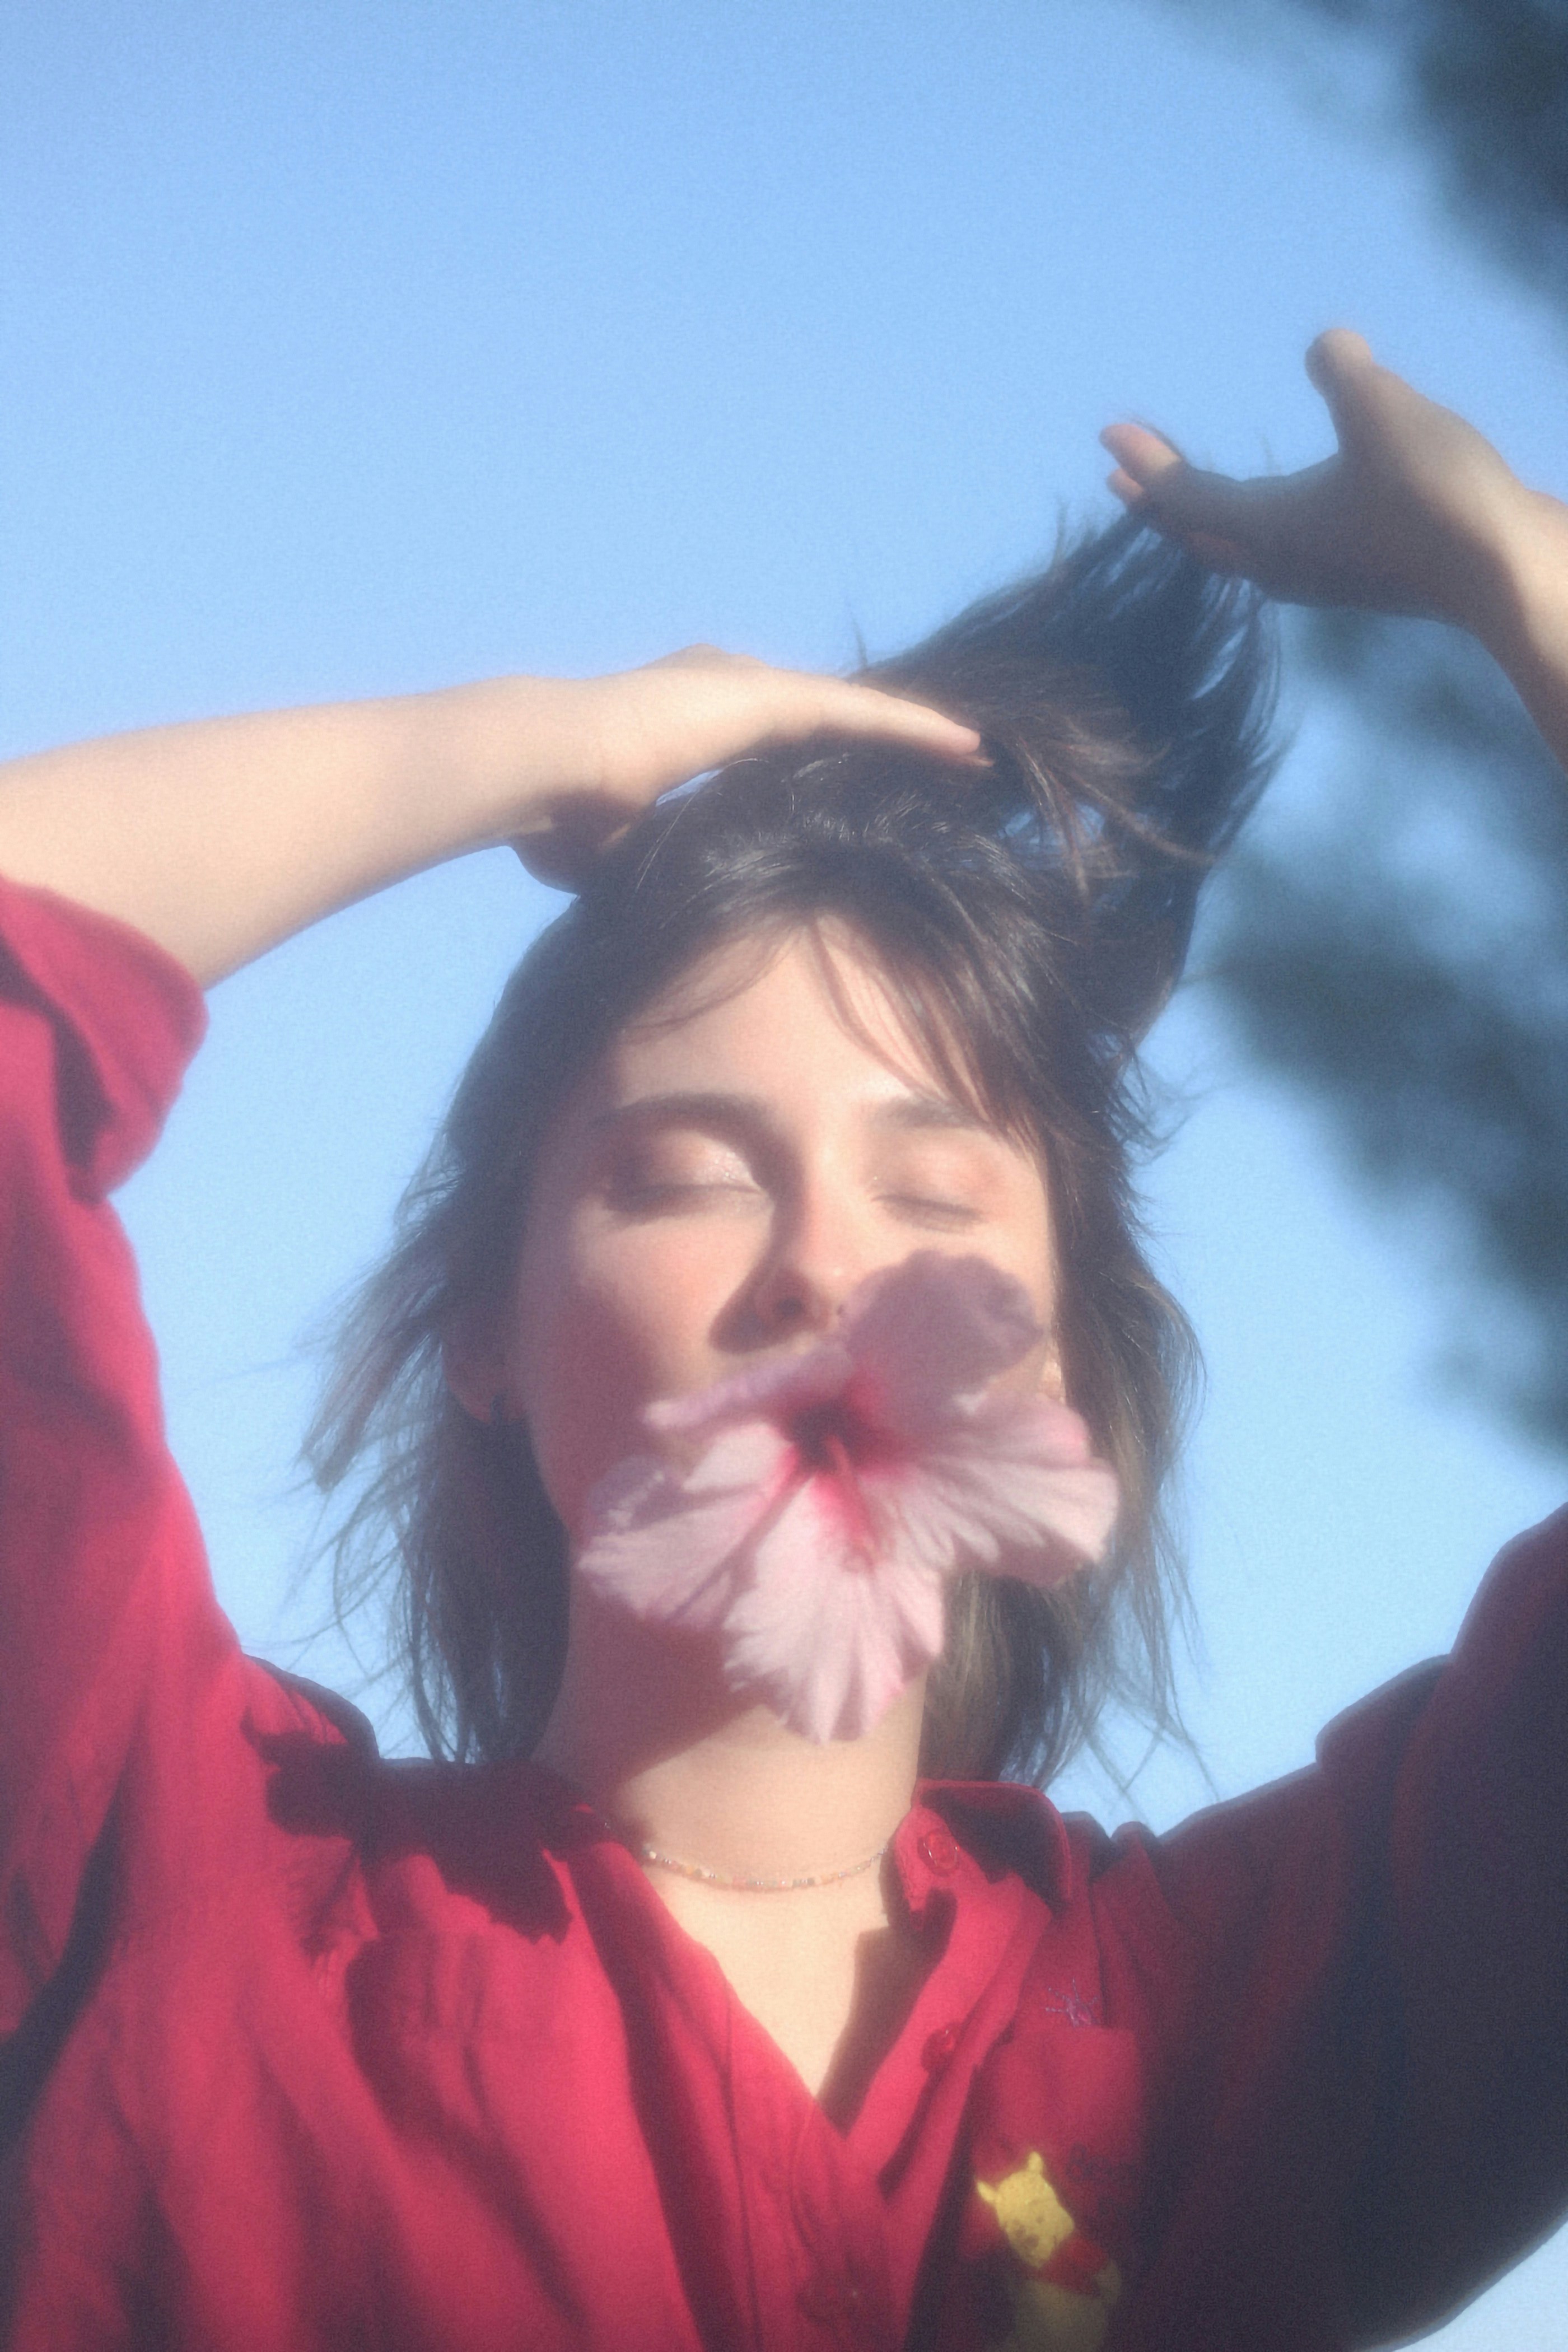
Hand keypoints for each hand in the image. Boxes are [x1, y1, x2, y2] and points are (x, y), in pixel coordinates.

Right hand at [508, 647, 984, 888]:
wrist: (541, 769)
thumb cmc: (556, 813)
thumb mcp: (605, 847)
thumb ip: (631, 860)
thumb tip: (630, 903)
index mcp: (684, 718)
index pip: (771, 738)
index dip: (818, 757)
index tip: (855, 784)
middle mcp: (721, 686)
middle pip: (824, 716)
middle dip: (878, 738)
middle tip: (937, 766)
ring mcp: (747, 685)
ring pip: (855, 712)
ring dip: (916, 735)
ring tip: (975, 757)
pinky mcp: (771, 698)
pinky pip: (865, 714)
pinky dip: (919, 730)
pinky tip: (969, 748)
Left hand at [1099, 330, 1535, 632]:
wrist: (1510, 575)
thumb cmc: (1439, 496)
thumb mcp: (1383, 408)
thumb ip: (1343, 369)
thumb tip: (1330, 348)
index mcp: (1269, 527)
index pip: (1184, 496)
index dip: (1145, 463)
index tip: (1106, 433)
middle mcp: (1286, 563)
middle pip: (1201, 535)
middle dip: (1159, 505)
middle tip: (1119, 479)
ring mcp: (1328, 577)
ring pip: (1245, 553)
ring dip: (1208, 526)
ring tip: (1190, 508)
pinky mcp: (1368, 579)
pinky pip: (1291, 554)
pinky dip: (1264, 533)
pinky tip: (1286, 524)